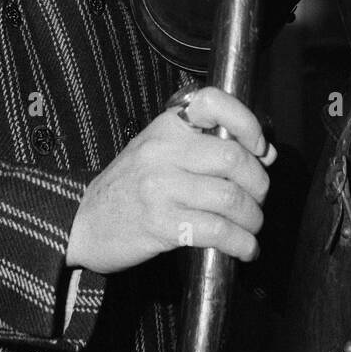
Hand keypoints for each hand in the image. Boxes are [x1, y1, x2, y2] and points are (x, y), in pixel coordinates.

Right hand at [65, 87, 275, 274]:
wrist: (84, 221)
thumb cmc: (130, 185)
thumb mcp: (161, 151)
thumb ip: (206, 147)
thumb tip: (265, 154)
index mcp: (167, 125)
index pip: (214, 103)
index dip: (247, 122)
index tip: (261, 148)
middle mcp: (164, 150)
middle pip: (233, 159)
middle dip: (259, 184)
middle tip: (259, 199)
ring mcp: (161, 187)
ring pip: (230, 198)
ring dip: (253, 218)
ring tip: (252, 227)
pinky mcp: (161, 224)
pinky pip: (217, 231)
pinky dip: (241, 243)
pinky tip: (244, 248)